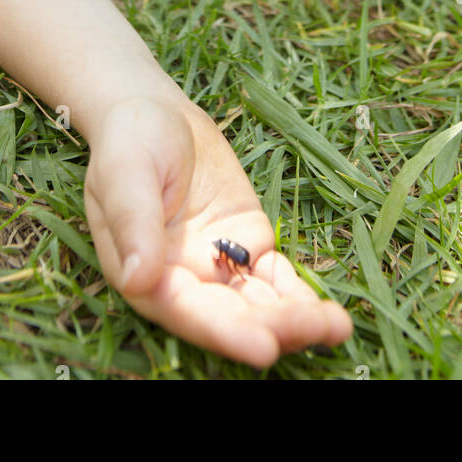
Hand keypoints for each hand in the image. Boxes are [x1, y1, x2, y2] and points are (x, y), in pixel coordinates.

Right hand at [83, 95, 352, 367]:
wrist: (154, 114)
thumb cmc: (128, 141)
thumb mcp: (124, 173)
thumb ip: (132, 223)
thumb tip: (137, 280)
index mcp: (146, 274)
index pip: (187, 312)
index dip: (226, 333)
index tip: (263, 348)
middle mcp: (184, 282)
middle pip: (232, 316)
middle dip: (275, 327)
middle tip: (319, 329)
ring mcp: (218, 265)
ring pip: (259, 303)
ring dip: (296, 319)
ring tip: (337, 327)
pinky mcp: (246, 244)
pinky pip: (275, 278)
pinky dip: (299, 294)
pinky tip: (327, 311)